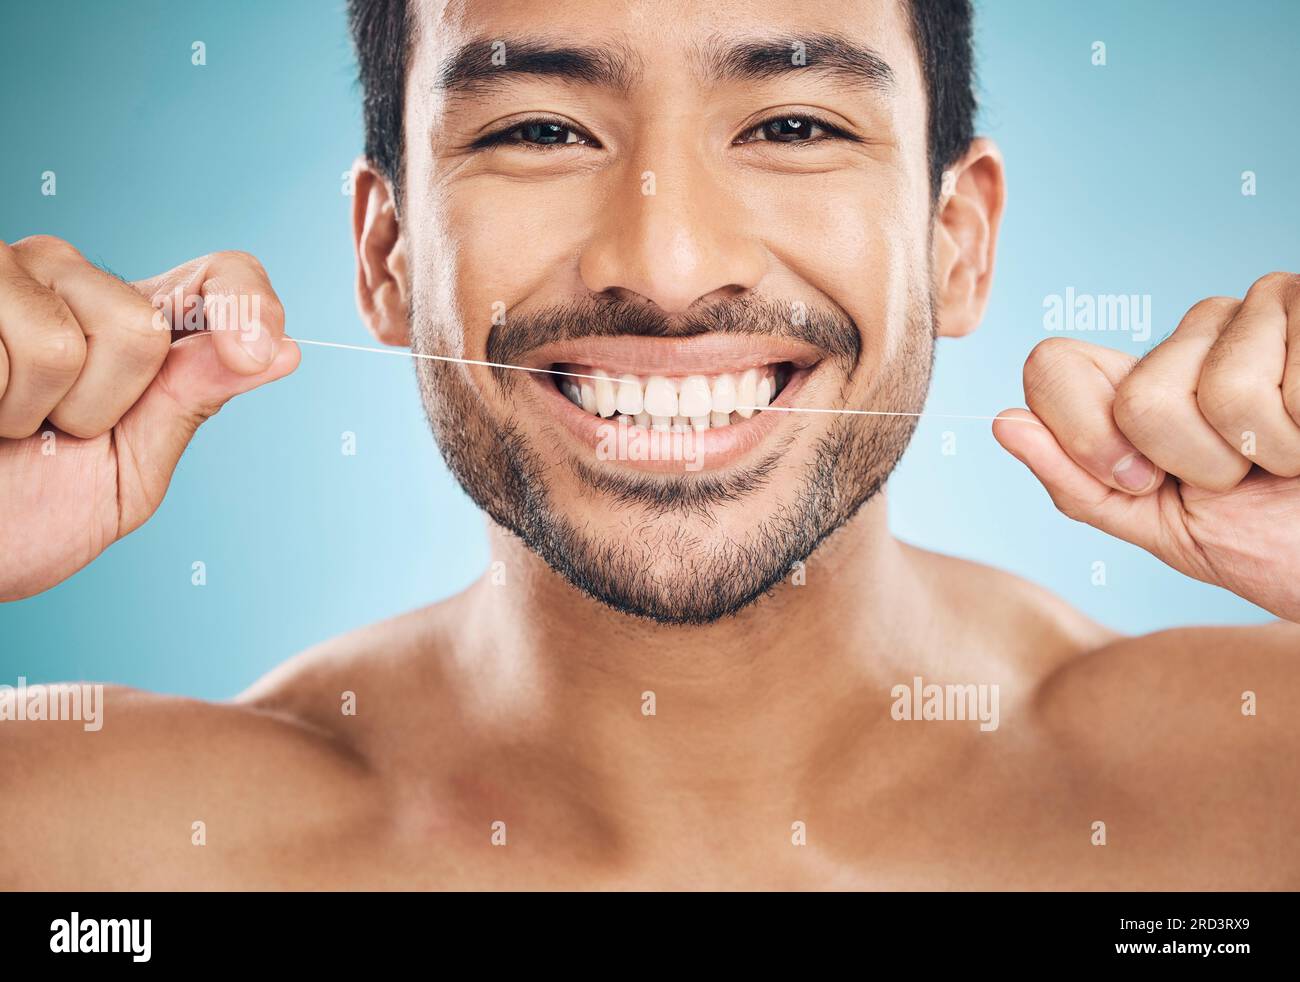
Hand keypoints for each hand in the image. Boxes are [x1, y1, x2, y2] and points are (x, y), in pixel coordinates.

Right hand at [0, 236, 298, 600]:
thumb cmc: (22, 514)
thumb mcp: (127, 472)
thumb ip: (189, 403)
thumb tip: (282, 351)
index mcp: (138, 326)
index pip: (222, 276)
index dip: (247, 303)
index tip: (251, 353)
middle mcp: (77, 282)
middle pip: (142, 325)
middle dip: (101, 405)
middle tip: (51, 430)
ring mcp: (12, 274)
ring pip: (62, 342)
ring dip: (31, 407)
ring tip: (2, 421)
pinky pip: (3, 350)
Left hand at [994, 272, 1299, 621]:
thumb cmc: (1267, 539)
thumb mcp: (1155, 526)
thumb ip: (1077, 483)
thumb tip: (1002, 423)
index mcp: (1140, 380)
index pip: (1052, 365)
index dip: (1083, 435)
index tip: (1140, 481)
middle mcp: (1190, 333)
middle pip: (1136, 398)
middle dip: (1193, 462)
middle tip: (1242, 473)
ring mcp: (1254, 308)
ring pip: (1219, 391)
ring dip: (1265, 450)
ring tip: (1291, 453)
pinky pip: (1287, 386)